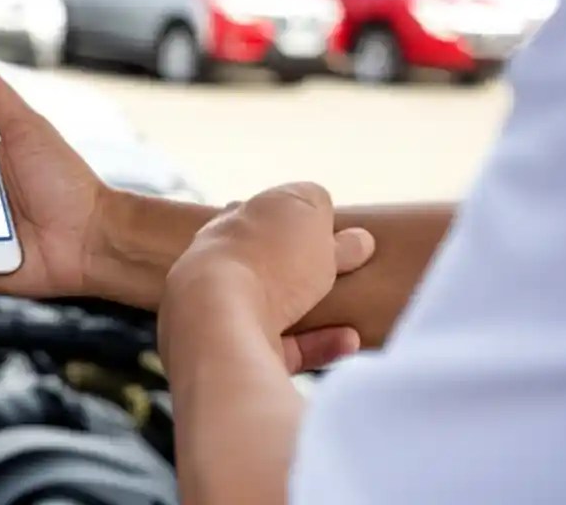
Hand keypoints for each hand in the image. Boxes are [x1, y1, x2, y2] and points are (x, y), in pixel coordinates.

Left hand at [159, 183, 374, 370]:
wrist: (221, 328)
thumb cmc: (264, 259)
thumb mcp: (299, 207)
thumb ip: (311, 201)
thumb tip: (319, 207)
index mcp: (220, 233)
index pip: (249, 219)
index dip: (286, 221)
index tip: (324, 230)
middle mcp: (210, 276)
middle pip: (260, 269)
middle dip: (299, 271)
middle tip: (344, 271)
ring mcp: (218, 322)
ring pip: (271, 313)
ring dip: (314, 312)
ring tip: (354, 311)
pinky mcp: (236, 364)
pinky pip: (283, 353)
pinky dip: (319, 346)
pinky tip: (349, 340)